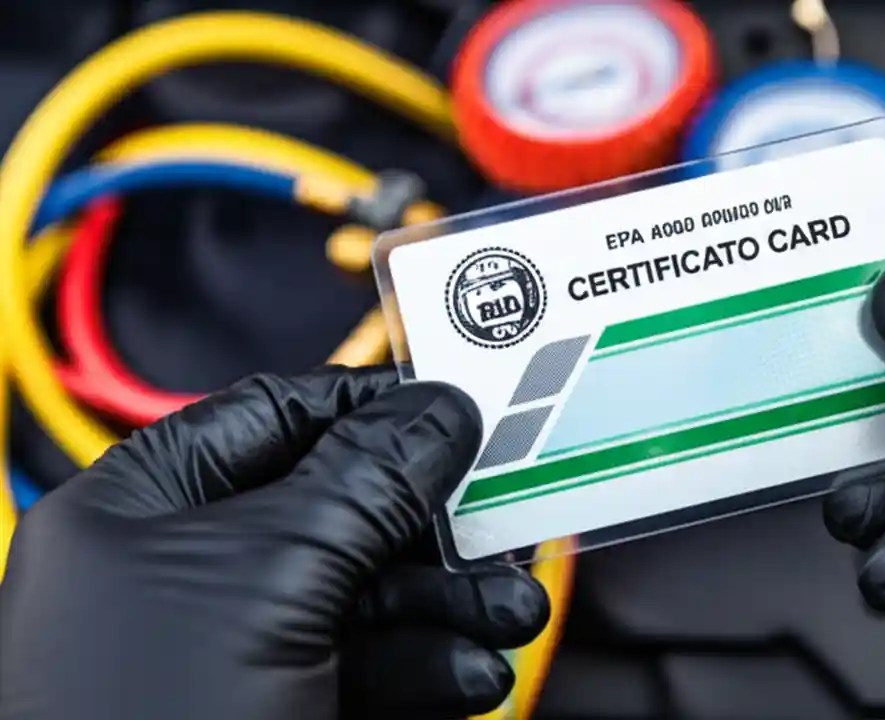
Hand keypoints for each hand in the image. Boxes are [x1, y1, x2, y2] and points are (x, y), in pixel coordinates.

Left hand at [0, 367, 549, 719]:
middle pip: (341, 510)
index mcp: (140, 510)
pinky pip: (372, 667)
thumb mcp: (274, 573)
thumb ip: (367, 480)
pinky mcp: (279, 712)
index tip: (454, 407)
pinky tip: (473, 673)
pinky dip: (433, 667)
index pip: (274, 417)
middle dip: (433, 526)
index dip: (371, 406)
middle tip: (501, 522)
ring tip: (510, 610)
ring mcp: (236, 651)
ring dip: (453, 602)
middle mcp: (186, 573)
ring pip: (370, 597)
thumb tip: (436, 412)